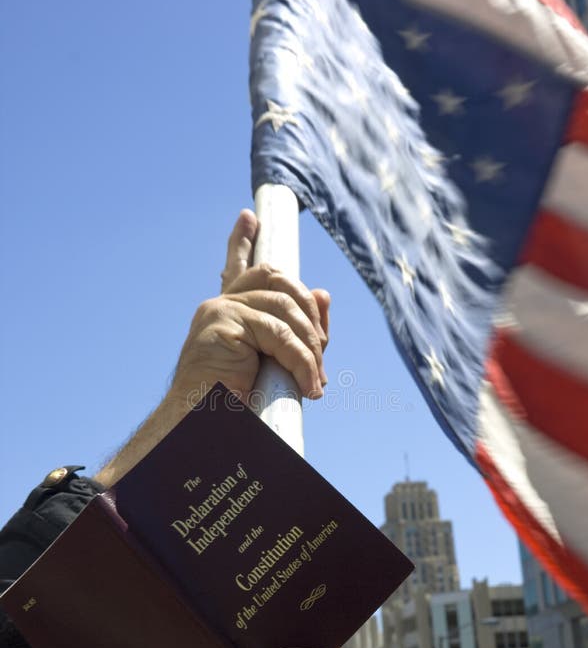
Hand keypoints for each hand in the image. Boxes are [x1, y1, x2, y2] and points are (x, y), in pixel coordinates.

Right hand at [170, 209, 329, 407]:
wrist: (205, 430)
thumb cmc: (237, 407)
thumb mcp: (277, 363)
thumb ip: (297, 330)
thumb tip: (324, 293)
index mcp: (226, 316)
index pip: (236, 268)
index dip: (242, 242)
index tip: (249, 218)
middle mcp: (219, 306)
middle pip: (277, 279)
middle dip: (309, 313)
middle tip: (320, 353)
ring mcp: (219, 310)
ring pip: (284, 307)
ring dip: (310, 346)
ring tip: (314, 380)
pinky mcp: (223, 321)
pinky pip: (279, 333)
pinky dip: (301, 361)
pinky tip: (306, 386)